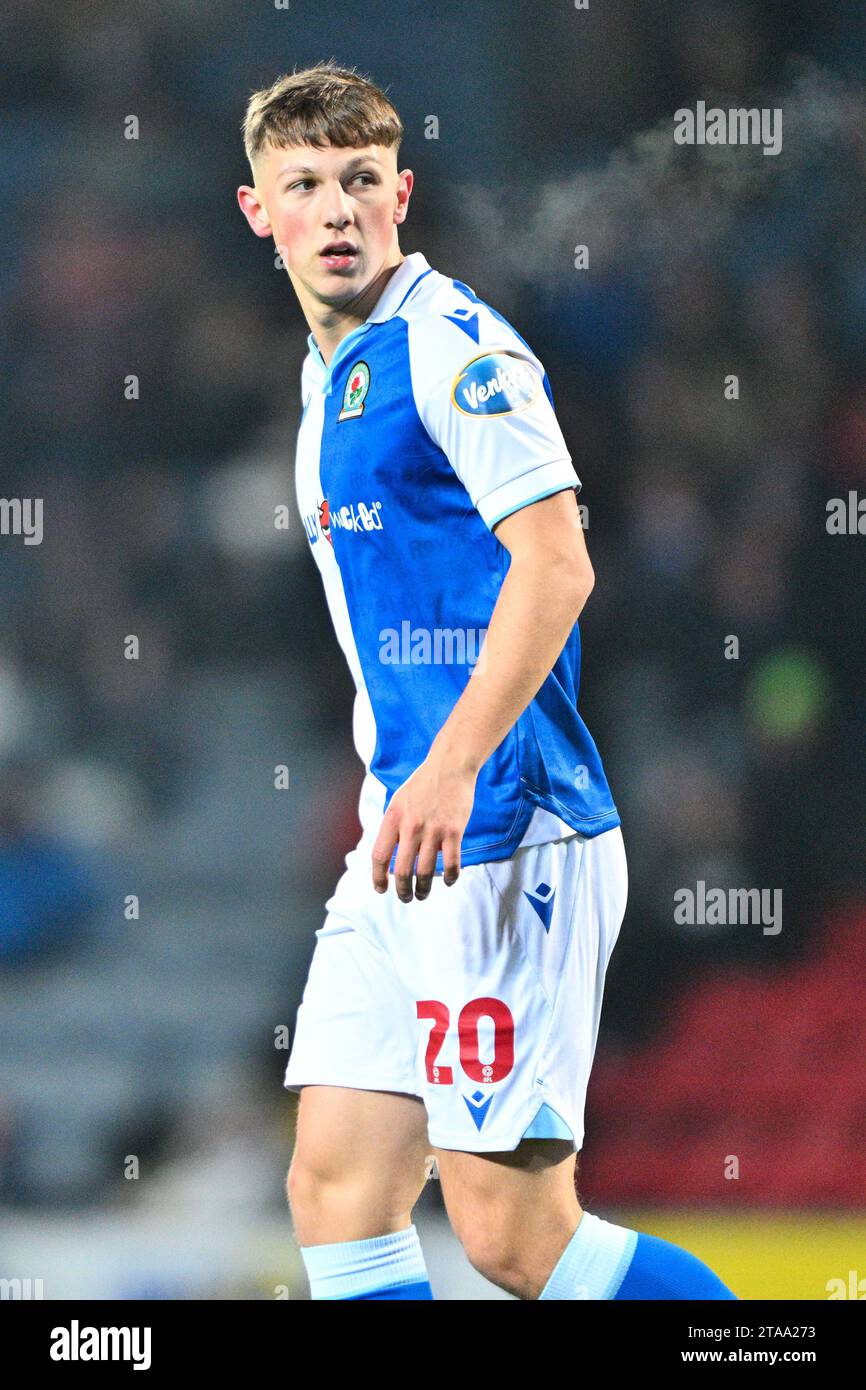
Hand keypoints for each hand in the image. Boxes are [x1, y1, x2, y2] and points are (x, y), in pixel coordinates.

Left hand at [371, 747, 476, 901]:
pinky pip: (451, 864)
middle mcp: (411, 826)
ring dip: (423, 890)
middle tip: (405, 897)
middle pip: (402, 871)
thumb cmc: (422, 784)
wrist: (450, 766)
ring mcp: (433, 830)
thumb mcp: (397, 801)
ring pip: (425, 873)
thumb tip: (387, 855)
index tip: (381, 889)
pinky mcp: (454, 831)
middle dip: (402, 891)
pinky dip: (449, 878)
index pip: (379, 855)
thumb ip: (392, 826)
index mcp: (393, 818)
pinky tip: (448, 881)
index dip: (378, 877)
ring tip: (422, 895)